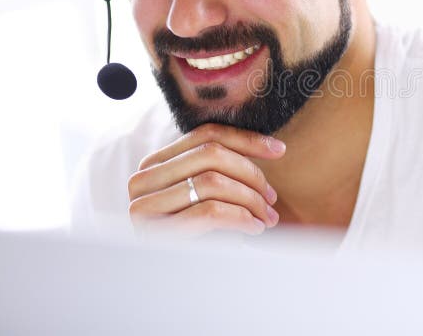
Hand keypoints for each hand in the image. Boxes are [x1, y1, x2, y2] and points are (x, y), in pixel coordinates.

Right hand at [127, 123, 285, 237]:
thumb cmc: (200, 236)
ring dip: (250, 199)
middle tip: (272, 198)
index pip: (206, 135)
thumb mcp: (209, 196)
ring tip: (267, 216)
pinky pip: (211, 212)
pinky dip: (241, 217)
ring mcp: (144, 206)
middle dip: (251, 174)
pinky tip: (254, 227)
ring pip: (213, 181)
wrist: (175, 286)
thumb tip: (273, 147)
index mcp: (155, 164)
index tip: (280, 150)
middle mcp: (143, 180)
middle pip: (211, 154)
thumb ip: (223, 168)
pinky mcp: (156, 232)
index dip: (247, 140)